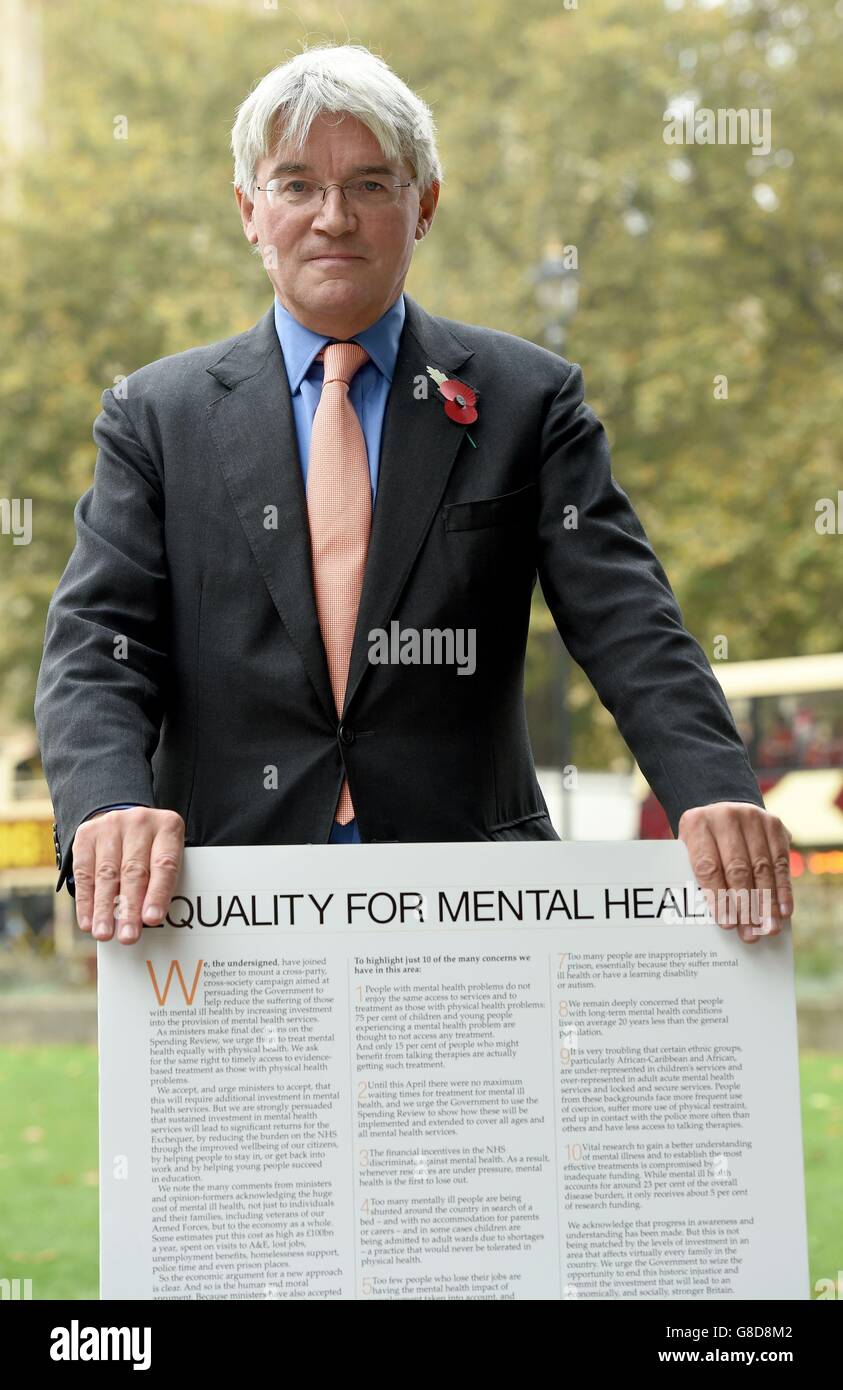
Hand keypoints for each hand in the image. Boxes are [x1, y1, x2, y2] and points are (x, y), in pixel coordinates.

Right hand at [72, 806, 184, 944]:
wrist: (125, 823)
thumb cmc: (152, 850)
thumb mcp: (165, 856)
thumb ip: (164, 882)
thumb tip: (151, 922)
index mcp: (168, 827)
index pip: (164, 864)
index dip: (158, 894)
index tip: (152, 920)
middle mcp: (139, 822)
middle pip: (134, 871)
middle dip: (129, 908)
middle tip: (128, 936)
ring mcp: (111, 826)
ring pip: (107, 874)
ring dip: (104, 909)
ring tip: (104, 934)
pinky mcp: (86, 834)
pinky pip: (84, 872)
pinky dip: (85, 901)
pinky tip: (88, 922)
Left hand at [677, 802, 792, 944]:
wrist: (722, 808)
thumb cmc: (703, 842)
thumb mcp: (690, 852)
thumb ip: (698, 879)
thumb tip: (719, 918)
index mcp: (696, 823)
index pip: (708, 866)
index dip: (718, 898)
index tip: (727, 923)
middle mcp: (725, 817)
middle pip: (738, 869)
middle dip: (745, 906)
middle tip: (750, 933)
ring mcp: (752, 817)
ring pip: (762, 868)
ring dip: (767, 903)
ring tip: (768, 929)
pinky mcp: (774, 824)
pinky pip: (781, 862)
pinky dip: (783, 890)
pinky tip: (783, 912)